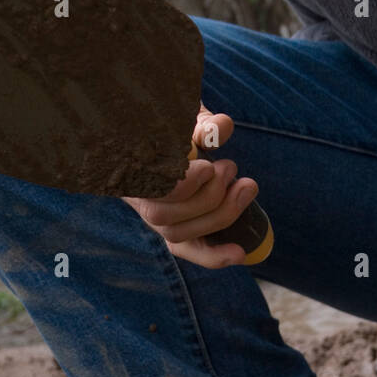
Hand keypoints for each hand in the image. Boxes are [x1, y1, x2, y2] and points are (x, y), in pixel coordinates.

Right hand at [123, 106, 257, 268]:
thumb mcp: (189, 120)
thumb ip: (204, 124)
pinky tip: (240, 253)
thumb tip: (223, 127)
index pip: (145, 187)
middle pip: (162, 216)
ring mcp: (156, 220)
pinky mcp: (176, 234)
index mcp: (131, 168)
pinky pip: (190, 252)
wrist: (174, 139)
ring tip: (246, 186)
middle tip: (230, 168)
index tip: (209, 168)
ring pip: (178, 234)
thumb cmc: (180, 128)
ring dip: (219, 215)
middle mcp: (137, 199)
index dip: (180, 185)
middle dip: (206, 198)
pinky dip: (216, 256)